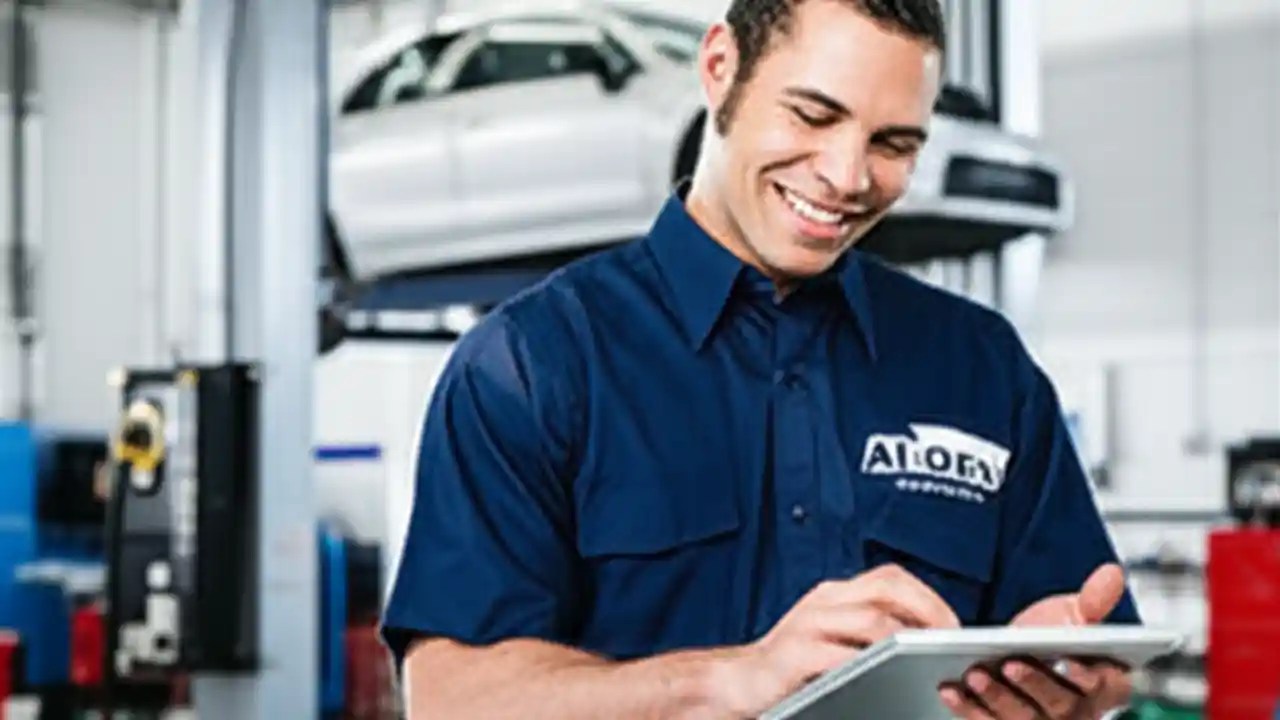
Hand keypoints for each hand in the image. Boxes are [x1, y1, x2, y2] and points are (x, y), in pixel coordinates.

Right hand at [718, 564, 960, 717]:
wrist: (738, 683)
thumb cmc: (794, 667)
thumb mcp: (831, 637)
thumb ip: (866, 631)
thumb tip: (927, 640)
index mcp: (834, 594)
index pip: (890, 577)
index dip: (928, 597)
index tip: (955, 626)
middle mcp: (823, 601)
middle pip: (888, 589)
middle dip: (929, 612)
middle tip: (951, 643)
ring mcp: (808, 624)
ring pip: (872, 620)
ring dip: (908, 641)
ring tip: (930, 662)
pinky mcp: (796, 654)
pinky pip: (843, 655)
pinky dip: (872, 665)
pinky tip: (890, 681)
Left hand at [939, 564, 1133, 718]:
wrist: (1018, 654)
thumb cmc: (1054, 640)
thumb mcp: (1074, 616)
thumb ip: (1094, 600)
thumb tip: (1112, 573)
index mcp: (1103, 685)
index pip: (1100, 685)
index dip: (1083, 676)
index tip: (1065, 660)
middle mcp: (1076, 711)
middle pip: (1058, 704)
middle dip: (1034, 684)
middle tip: (1010, 664)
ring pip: (1021, 717)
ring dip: (997, 697)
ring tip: (975, 675)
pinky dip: (968, 708)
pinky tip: (950, 689)